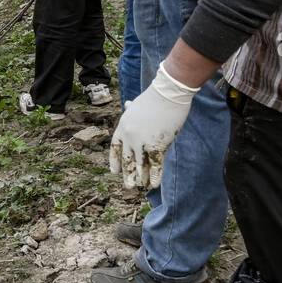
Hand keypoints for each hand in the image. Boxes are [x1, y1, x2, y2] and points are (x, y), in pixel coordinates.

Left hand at [108, 62, 199, 189]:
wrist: (167, 95)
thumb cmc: (154, 97)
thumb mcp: (136, 105)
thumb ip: (130, 111)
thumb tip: (126, 105)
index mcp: (122, 127)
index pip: (115, 148)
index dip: (115, 160)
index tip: (114, 171)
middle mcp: (129, 137)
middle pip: (127, 159)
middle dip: (127, 174)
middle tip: (128, 186)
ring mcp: (141, 142)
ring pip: (139, 164)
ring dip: (140, 178)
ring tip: (139, 188)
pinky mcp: (156, 145)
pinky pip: (154, 164)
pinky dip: (155, 176)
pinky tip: (153, 184)